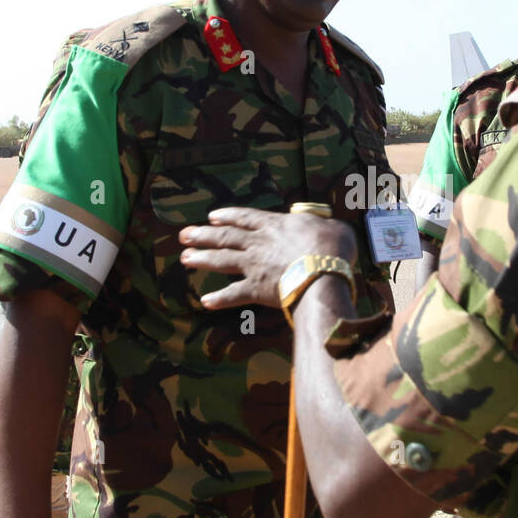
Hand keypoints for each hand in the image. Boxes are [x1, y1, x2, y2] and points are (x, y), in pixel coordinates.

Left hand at [179, 207, 356, 309]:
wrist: (324, 274)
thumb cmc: (333, 248)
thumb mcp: (332, 225)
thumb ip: (321, 222)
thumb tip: (324, 222)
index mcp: (274, 225)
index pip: (245, 217)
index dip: (227, 216)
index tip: (211, 216)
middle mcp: (258, 243)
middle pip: (225, 237)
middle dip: (203, 235)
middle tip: (184, 235)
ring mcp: (254, 266)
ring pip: (222, 260)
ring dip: (202, 259)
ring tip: (184, 258)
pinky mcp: (256, 289)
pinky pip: (233, 295)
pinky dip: (219, 299)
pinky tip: (205, 302)